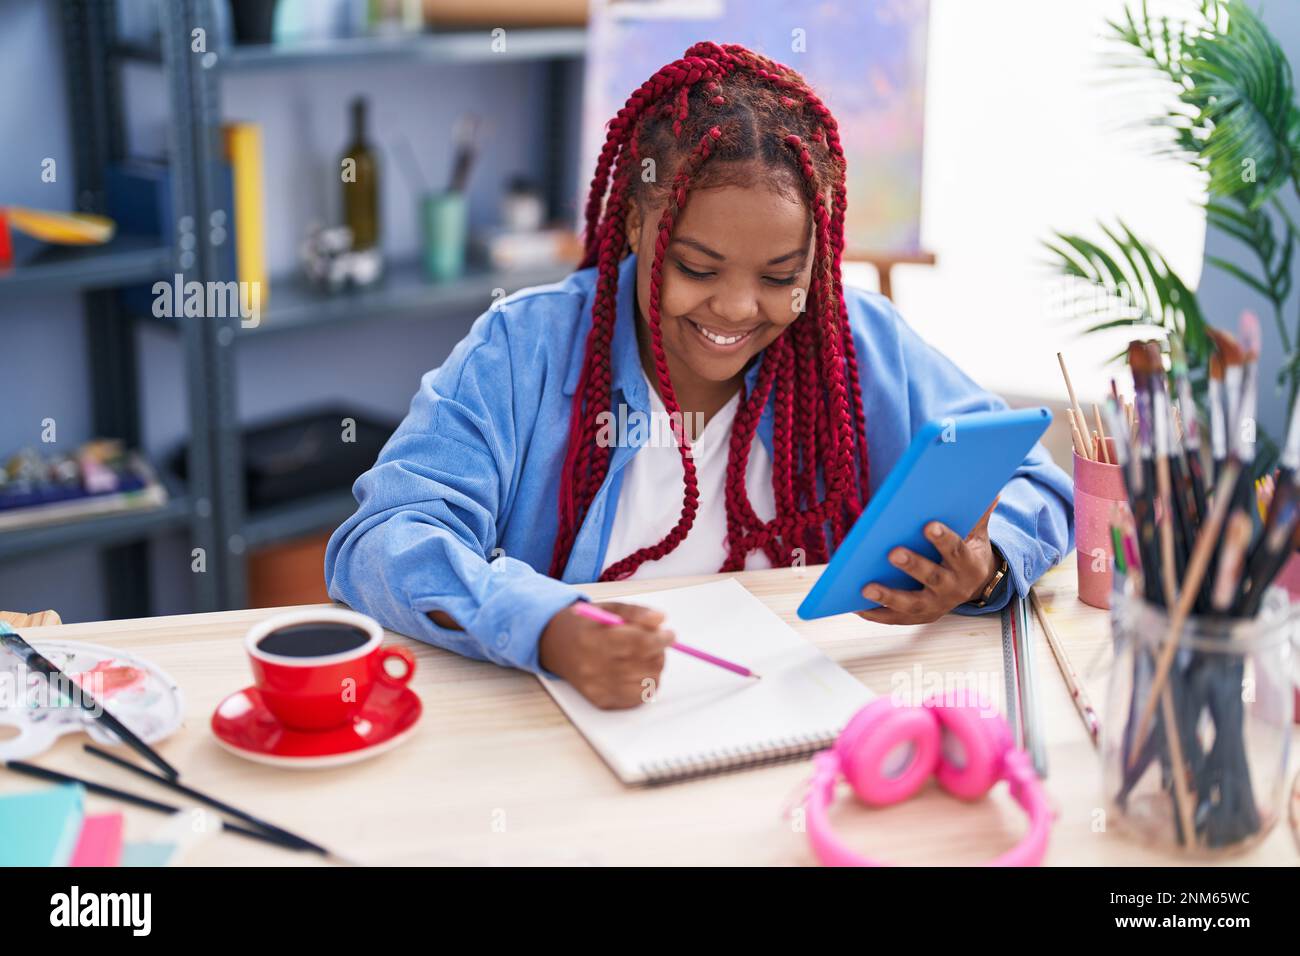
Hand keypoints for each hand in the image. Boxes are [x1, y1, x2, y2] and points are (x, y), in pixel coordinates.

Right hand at [539, 602, 674, 708]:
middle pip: (645, 665)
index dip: (660, 640)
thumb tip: (661, 620)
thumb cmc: (585, 624)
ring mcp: (597, 687)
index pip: (639, 644)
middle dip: (658, 652)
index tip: (669, 635)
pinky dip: (644, 684)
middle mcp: (594, 667)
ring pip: (646, 683)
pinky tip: (634, 671)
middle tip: (653, 643)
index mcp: (594, 639)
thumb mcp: (609, 609)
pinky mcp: (601, 701)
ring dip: (653, 668)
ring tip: (641, 656)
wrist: (554, 644)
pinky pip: (637, 698)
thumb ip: (636, 613)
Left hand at [857, 499, 999, 625]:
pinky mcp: (921, 616)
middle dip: (913, 565)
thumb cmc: (969, 550)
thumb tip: (990, 492)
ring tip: (865, 587)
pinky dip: (876, 614)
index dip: (943, 539)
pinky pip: (897, 618)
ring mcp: (937, 605)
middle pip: (933, 577)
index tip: (929, 525)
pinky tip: (855, 606)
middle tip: (892, 553)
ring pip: (912, 603)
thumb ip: (978, 515)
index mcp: (969, 565)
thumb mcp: (977, 533)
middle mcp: (954, 588)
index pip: (956, 550)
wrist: (975, 584)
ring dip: (888, 596)